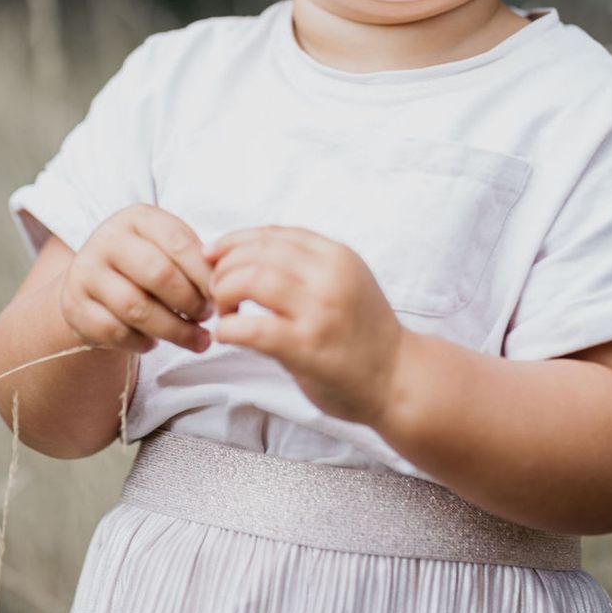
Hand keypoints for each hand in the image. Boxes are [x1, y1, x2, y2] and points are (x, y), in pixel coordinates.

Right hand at [59, 204, 214, 354]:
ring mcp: (85, 272)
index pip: (178, 242)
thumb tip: (226, 282)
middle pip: (158, 274)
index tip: (222, 294)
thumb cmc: (143, 265)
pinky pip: (116, 332)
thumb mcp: (166, 248)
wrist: (90, 283)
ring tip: (196, 338)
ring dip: (174, 330)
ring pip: (137, 308)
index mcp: (137, 217)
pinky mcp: (73, 306)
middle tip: (207, 317)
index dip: (205, 273)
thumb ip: (195, 259)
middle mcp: (107, 239)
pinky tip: (156, 342)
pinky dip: (143, 342)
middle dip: (191, 302)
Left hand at [202, 225, 405, 427]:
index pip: (273, 234)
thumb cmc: (364, 333)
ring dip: (224, 293)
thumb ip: (307, 264)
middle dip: (225, 267)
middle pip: (257, 253)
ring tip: (223, 311)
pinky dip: (229, 328)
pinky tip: (225, 335)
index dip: (235, 240)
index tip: (213, 254)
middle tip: (216, 289)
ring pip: (251, 280)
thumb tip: (247, 253)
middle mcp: (329, 276)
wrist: (398, 378)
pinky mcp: (308, 348)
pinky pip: (254, 329)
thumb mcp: (344, 280)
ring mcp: (319, 311)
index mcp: (336, 256)